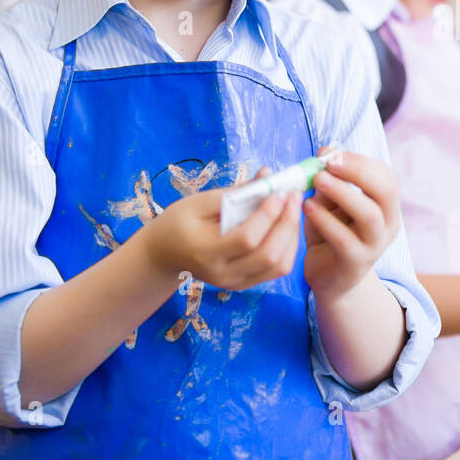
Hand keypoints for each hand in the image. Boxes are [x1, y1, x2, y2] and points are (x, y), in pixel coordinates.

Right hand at [140, 166, 302, 290]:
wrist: (164, 255)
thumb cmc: (178, 222)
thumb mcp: (198, 202)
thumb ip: (235, 192)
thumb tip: (268, 175)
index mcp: (206, 252)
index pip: (247, 238)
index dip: (268, 215)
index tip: (280, 192)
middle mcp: (223, 274)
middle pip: (268, 256)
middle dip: (287, 223)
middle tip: (295, 196)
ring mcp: (235, 283)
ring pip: (278, 266)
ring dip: (292, 235)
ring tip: (293, 209)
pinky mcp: (245, 284)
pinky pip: (276, 269)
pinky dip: (288, 246)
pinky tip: (286, 225)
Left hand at [302, 147, 399, 299]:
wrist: (329, 278)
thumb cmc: (329, 234)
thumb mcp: (329, 204)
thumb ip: (328, 182)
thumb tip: (325, 152)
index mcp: (385, 205)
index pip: (383, 175)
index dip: (359, 160)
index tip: (330, 152)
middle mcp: (388, 224)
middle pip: (386, 191)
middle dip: (358, 172)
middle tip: (329, 163)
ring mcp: (375, 245)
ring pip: (370, 215)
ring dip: (343, 193)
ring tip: (317, 181)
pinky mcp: (356, 263)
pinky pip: (344, 239)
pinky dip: (326, 220)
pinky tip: (307, 208)